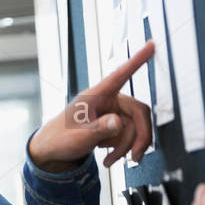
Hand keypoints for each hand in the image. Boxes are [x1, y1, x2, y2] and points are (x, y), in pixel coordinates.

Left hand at [28, 41, 155, 170]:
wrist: (52, 152)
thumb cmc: (60, 138)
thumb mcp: (79, 137)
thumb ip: (99, 129)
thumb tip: (117, 122)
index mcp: (96, 96)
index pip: (120, 75)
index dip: (137, 61)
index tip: (151, 45)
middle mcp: (107, 101)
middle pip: (138, 112)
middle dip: (140, 136)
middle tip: (136, 156)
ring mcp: (112, 113)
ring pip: (135, 127)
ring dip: (127, 147)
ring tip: (111, 160)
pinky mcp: (113, 125)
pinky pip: (129, 136)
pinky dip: (123, 149)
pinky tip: (110, 157)